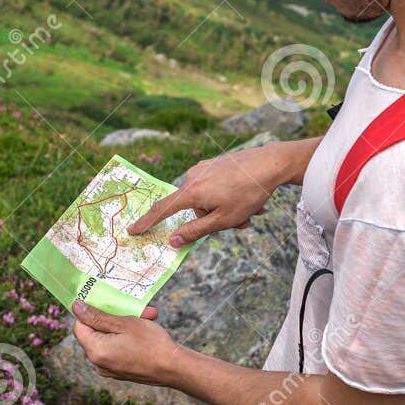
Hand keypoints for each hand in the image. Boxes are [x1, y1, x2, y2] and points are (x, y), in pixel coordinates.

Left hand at [70, 301, 185, 385]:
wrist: (175, 369)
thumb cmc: (151, 343)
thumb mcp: (124, 323)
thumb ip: (98, 316)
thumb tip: (76, 307)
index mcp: (95, 351)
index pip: (80, 326)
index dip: (91, 312)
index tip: (108, 303)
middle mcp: (98, 363)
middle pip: (96, 333)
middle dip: (114, 317)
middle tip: (134, 308)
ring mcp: (109, 369)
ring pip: (110, 339)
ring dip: (125, 326)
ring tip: (146, 317)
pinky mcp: (120, 372)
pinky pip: (118, 349)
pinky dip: (128, 339)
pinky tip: (145, 331)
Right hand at [126, 140, 304, 247]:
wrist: (271, 163)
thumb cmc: (248, 194)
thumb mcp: (223, 220)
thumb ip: (195, 232)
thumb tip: (172, 240)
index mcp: (191, 192)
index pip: (163, 210)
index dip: (147, 222)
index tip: (132, 231)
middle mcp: (193, 177)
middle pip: (196, 209)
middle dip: (216, 219)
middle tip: (242, 224)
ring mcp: (205, 168)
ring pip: (209, 199)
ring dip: (227, 209)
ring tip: (252, 211)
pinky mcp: (216, 163)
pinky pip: (217, 187)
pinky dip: (230, 197)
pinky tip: (251, 198)